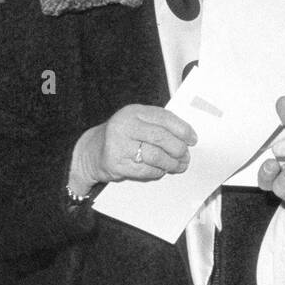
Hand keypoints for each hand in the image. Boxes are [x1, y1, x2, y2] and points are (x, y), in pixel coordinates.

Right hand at [76, 104, 196, 187]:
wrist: (92, 152)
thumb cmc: (122, 136)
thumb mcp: (138, 122)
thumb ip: (159, 125)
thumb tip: (187, 136)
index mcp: (134, 112)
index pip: (165, 118)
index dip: (183, 130)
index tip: (192, 139)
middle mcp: (125, 126)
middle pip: (162, 138)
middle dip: (178, 149)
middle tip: (185, 156)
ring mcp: (119, 145)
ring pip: (156, 156)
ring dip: (171, 164)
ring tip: (178, 166)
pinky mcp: (116, 164)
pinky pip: (146, 171)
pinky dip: (158, 172)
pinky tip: (160, 170)